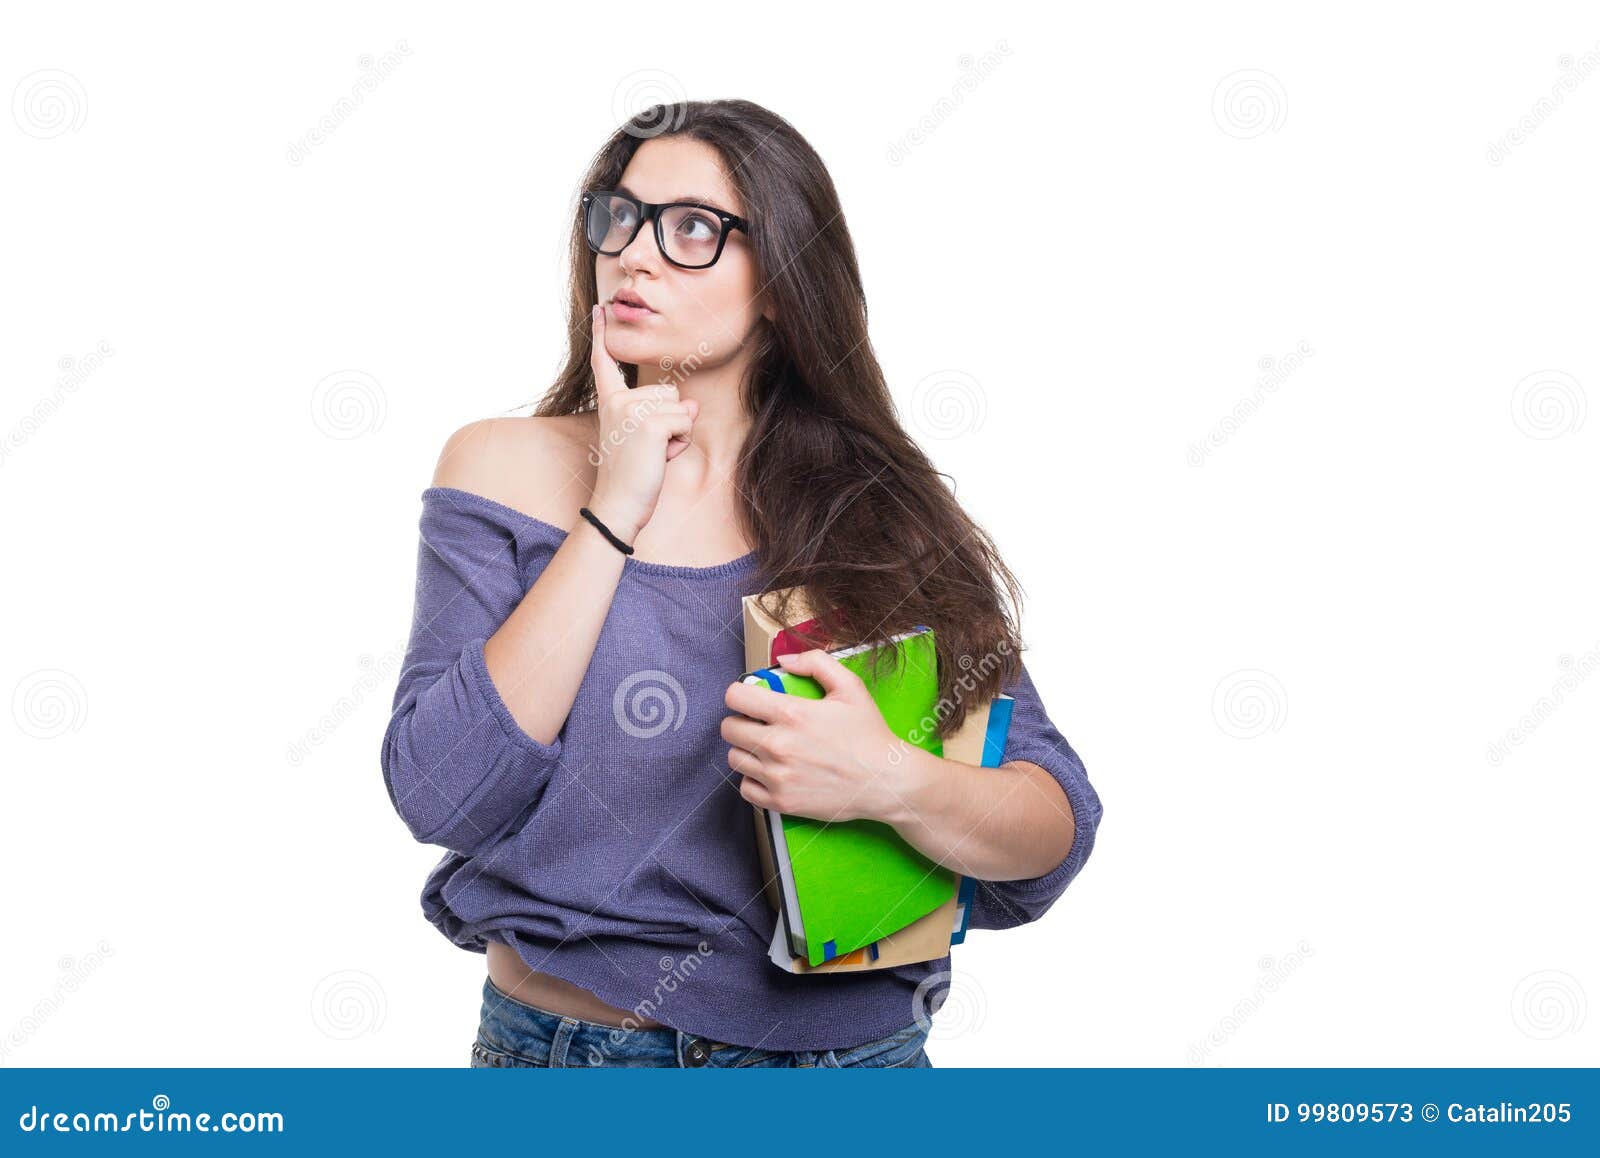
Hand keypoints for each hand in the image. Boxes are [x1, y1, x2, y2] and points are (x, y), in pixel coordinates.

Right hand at [587, 303, 698, 539]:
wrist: (618, 505)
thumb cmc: (633, 476)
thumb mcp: (649, 439)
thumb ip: (667, 415)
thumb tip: (692, 402)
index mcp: (609, 402)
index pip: (605, 362)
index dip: (603, 335)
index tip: (600, 309)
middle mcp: (617, 401)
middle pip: (669, 391)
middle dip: (670, 421)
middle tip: (648, 449)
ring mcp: (631, 410)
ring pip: (680, 407)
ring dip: (677, 433)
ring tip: (653, 454)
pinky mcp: (648, 424)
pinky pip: (684, 422)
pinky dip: (680, 443)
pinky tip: (659, 457)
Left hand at [721, 648, 909, 823]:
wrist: (885, 782)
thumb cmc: (869, 734)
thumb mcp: (850, 687)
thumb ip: (816, 663)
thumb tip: (783, 660)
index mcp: (791, 713)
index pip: (735, 697)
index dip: (741, 694)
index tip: (751, 700)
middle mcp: (778, 745)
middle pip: (728, 729)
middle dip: (741, 721)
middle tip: (759, 724)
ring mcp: (777, 777)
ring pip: (735, 758)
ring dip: (747, 750)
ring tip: (767, 748)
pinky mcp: (781, 802)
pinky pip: (745, 788)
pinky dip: (753, 779)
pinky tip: (772, 772)